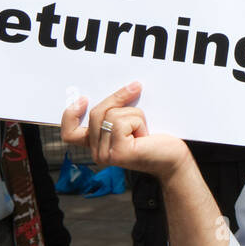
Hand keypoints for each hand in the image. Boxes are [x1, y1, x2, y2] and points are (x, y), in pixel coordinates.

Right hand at [60, 82, 192, 178]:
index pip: (70, 133)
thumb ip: (115, 112)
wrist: (174, 157)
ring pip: (111, 115)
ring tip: (144, 129)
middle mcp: (96, 153)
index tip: (82, 99)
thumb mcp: (130, 121)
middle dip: (118, 98)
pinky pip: (121, 122)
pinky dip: (138, 122)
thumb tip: (116, 89)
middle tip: (136, 88)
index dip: (70, 115)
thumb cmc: (155, 139)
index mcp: (96, 144)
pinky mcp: (117, 153)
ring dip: (134, 115)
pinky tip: (145, 135)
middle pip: (96, 113)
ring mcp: (105, 155)